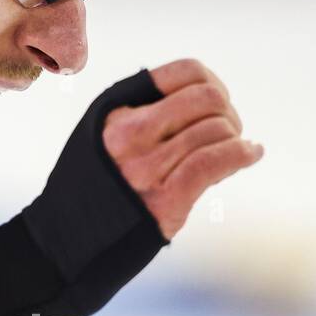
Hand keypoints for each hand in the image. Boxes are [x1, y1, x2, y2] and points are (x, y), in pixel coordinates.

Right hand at [102, 59, 262, 239]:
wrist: (64, 242)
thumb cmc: (91, 188)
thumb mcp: (101, 134)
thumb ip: (139, 111)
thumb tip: (204, 97)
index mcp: (115, 110)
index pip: (184, 72)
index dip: (212, 83)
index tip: (216, 104)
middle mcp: (129, 133)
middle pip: (208, 99)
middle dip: (228, 113)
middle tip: (228, 133)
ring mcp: (146, 167)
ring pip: (216, 131)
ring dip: (236, 139)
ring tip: (234, 152)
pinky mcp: (164, 199)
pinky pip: (215, 162)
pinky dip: (242, 154)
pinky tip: (251, 154)